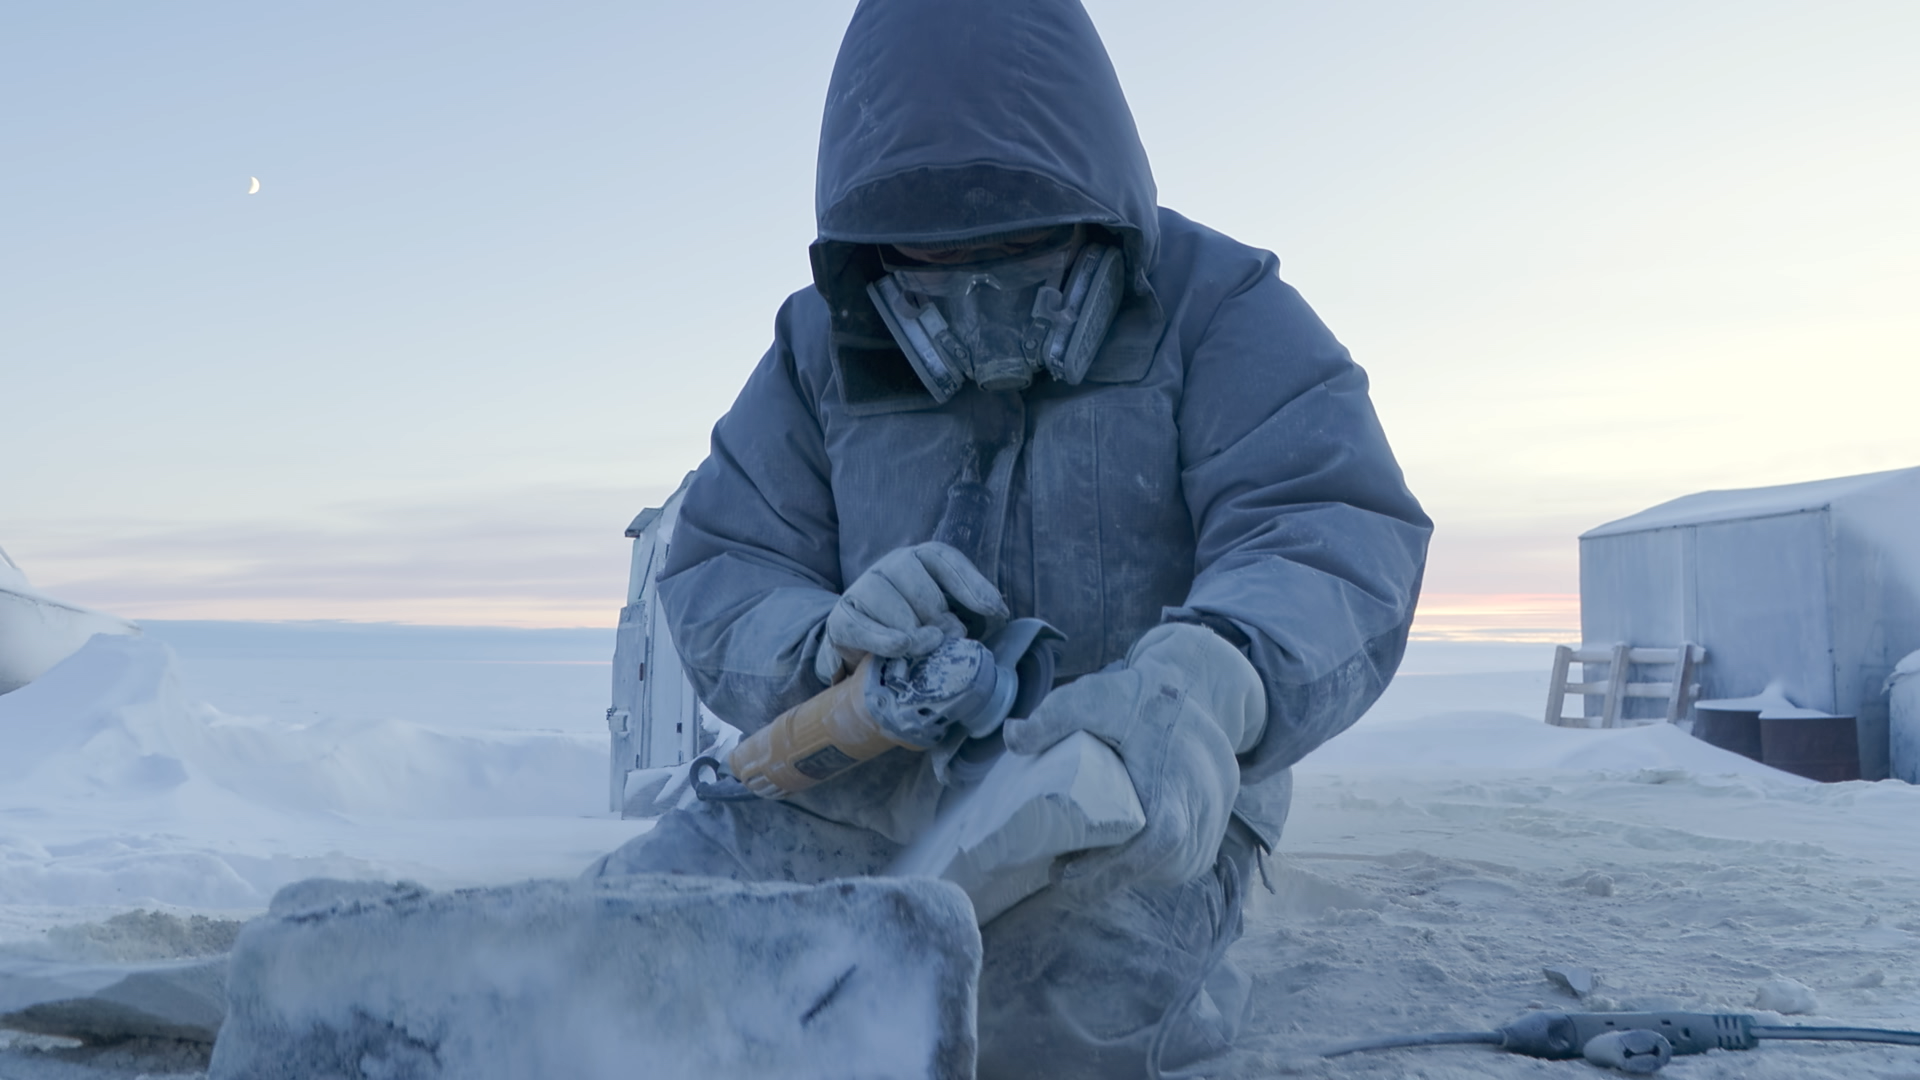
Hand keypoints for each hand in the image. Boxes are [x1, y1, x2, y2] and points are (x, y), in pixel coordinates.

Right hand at [813, 542, 1007, 684]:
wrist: (867, 645)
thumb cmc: (919, 627)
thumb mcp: (950, 613)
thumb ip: (972, 607)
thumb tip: (999, 611)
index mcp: (921, 558)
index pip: (946, 560)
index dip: (971, 585)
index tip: (994, 611)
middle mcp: (891, 566)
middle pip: (918, 584)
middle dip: (937, 616)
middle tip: (947, 638)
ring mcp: (863, 587)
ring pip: (890, 603)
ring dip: (912, 632)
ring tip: (923, 648)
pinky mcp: (843, 615)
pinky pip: (862, 626)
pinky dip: (884, 640)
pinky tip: (901, 647)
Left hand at [1002, 622, 1264, 898]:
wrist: (1198, 690)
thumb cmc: (1143, 698)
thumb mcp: (1096, 696)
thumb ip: (1055, 716)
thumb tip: (1012, 738)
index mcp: (1174, 783)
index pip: (1151, 844)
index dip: (1107, 869)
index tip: (1062, 873)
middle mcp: (1202, 810)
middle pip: (1156, 867)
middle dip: (1108, 877)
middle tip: (1062, 871)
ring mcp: (1214, 824)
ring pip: (1170, 870)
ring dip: (1131, 873)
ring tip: (1088, 866)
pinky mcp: (1216, 830)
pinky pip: (1184, 863)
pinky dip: (1154, 865)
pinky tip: (1124, 856)